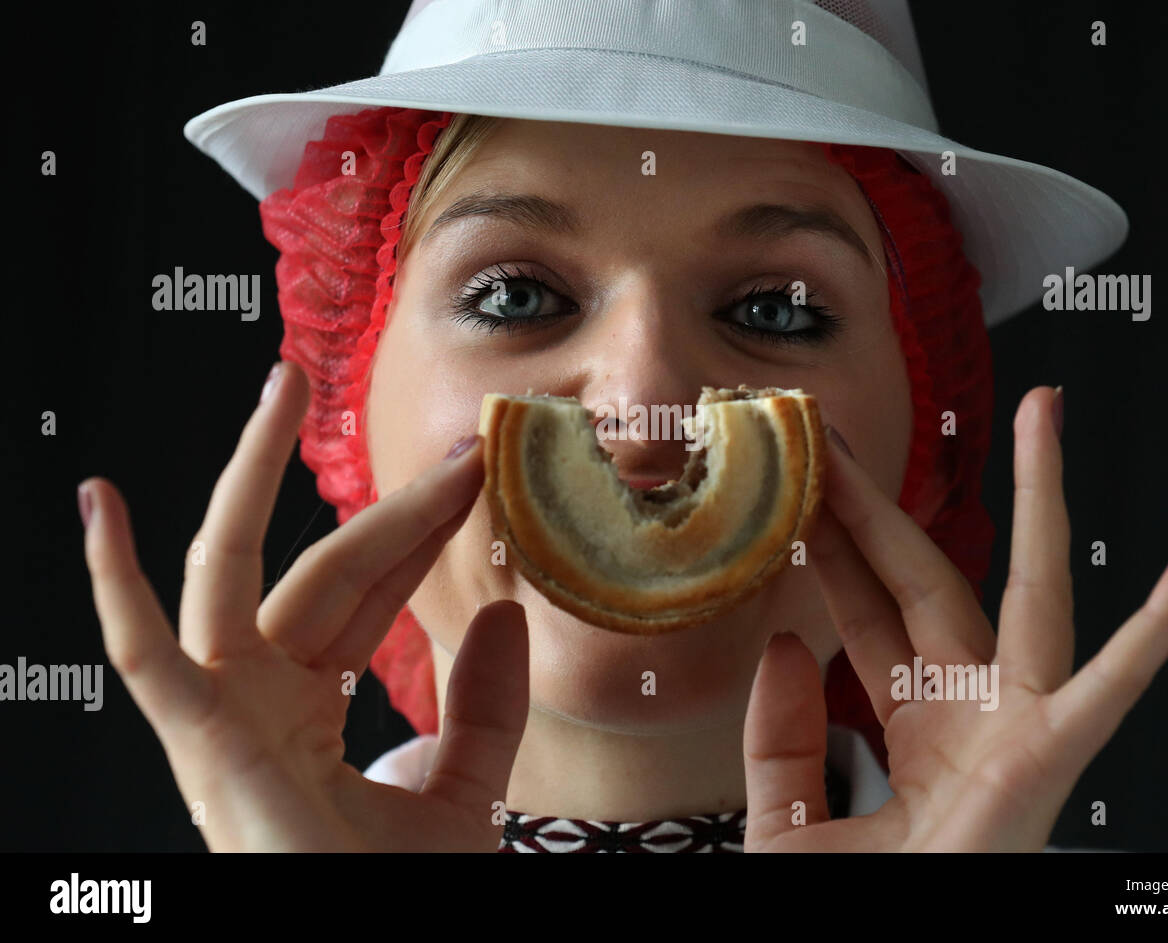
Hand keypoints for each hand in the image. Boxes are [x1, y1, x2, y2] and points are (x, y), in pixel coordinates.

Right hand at [80, 361, 527, 851]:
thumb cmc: (398, 896)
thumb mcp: (466, 793)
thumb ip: (484, 707)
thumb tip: (510, 611)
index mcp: (306, 708)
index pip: (366, 594)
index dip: (419, 536)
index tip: (473, 482)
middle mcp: (257, 700)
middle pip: (323, 570)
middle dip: (389, 505)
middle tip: (452, 444)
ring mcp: (221, 716)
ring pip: (234, 572)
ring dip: (252, 476)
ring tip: (282, 388)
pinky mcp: (199, 744)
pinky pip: (142, 657)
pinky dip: (113, 583)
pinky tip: (98, 505)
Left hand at [742, 386, 1167, 851]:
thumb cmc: (858, 905)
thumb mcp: (787, 830)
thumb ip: (779, 743)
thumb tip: (784, 645)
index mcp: (913, 724)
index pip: (866, 612)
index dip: (832, 548)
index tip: (797, 485)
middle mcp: (972, 710)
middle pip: (928, 577)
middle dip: (881, 503)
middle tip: (834, 430)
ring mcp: (1020, 726)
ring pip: (1033, 589)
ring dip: (1042, 500)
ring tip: (1044, 412)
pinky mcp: (1057, 758)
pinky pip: (1114, 687)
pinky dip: (1157, 627)